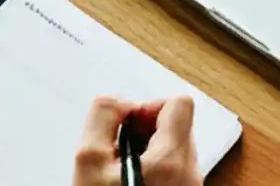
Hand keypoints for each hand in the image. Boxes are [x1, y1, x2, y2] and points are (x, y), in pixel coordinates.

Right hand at [73, 95, 201, 185]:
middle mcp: (190, 173)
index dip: (148, 106)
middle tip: (121, 153)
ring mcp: (191, 185)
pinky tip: (134, 183)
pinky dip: (154, 169)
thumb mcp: (88, 160)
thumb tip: (120, 101)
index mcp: (172, 160)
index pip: (180, 101)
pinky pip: (175, 168)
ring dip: (149, 151)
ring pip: (175, 146)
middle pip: (177, 123)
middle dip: (146, 130)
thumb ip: (103, 116)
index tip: (130, 124)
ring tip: (125, 173)